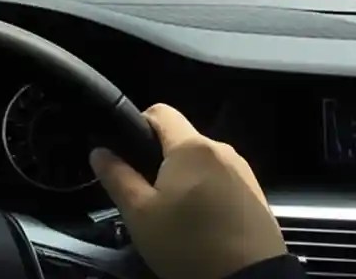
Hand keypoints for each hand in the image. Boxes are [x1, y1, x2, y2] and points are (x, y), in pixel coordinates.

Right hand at [90, 104, 286, 278]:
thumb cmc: (188, 244)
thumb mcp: (140, 215)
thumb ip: (116, 177)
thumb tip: (99, 151)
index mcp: (191, 147)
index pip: (159, 111)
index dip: (137, 126)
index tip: (127, 156)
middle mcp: (221, 149)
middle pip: (180, 140)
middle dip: (159, 160)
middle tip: (146, 196)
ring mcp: (243, 172)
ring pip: (201, 162)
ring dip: (184, 178)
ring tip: (175, 214)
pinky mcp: (256, 194)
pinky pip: (221, 180)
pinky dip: (206, 193)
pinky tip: (202, 222)